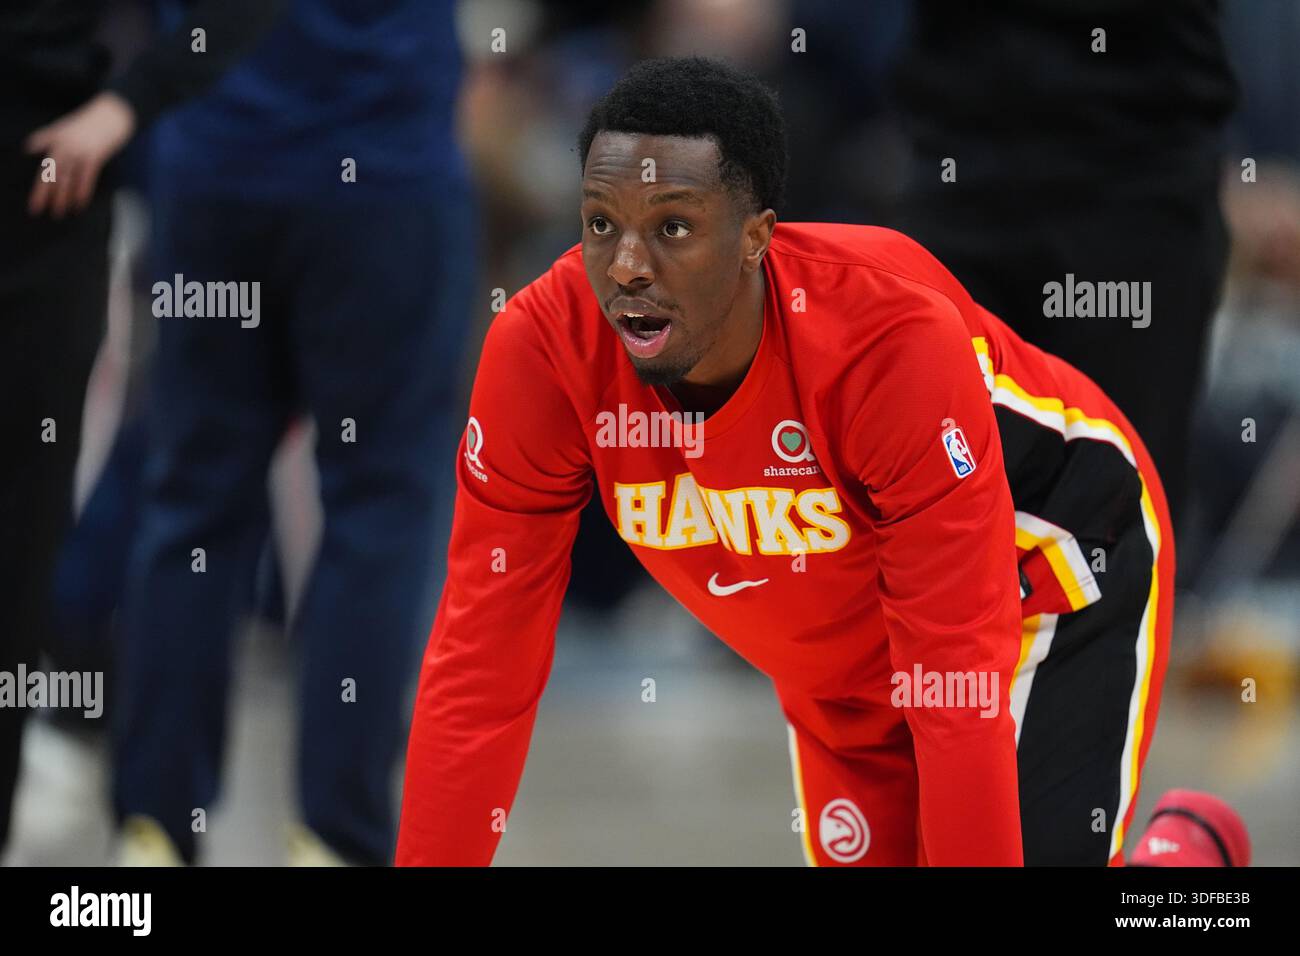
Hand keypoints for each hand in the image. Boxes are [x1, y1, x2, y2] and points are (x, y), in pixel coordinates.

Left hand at [25, 91, 136, 218]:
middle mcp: (64, 148)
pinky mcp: (95, 155)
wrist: (111, 114)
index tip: (34, 204)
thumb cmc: (89, 121)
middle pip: (52, 176)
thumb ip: (46, 137)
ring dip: (63, 197)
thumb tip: (28, 147)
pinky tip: (79, 203)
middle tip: (40, 211)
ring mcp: (80, 152)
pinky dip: (83, 191)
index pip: (44, 170)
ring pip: (68, 179)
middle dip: (45, 195)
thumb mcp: (63, 127)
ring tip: (59, 212)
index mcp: (56, 142)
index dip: (38, 188)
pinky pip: (87, 177)